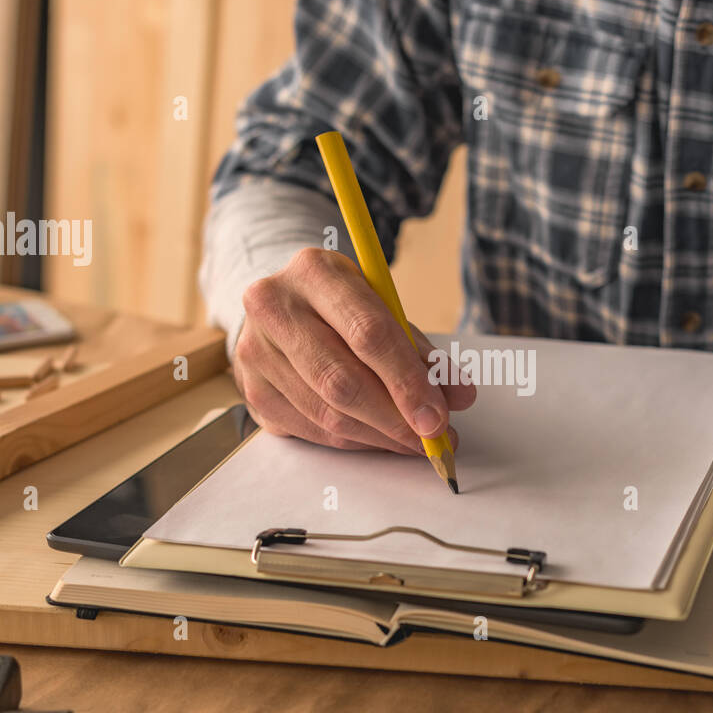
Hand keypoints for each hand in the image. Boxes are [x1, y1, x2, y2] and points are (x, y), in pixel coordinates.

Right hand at [233, 247, 475, 452]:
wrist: (280, 307)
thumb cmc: (342, 308)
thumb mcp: (383, 309)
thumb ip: (422, 352)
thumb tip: (460, 395)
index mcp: (315, 272)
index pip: (367, 333)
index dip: (407, 382)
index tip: (438, 417)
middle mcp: (274, 306)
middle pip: (342, 380)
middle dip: (395, 418)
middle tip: (432, 439)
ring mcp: (255, 351)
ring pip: (327, 413)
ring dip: (379, 436)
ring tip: (413, 441)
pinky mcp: (252, 390)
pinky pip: (312, 430)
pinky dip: (354, 441)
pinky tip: (378, 438)